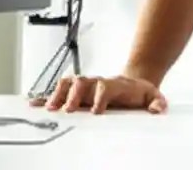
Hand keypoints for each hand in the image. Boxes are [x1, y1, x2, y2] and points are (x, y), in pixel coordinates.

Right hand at [30, 73, 167, 114]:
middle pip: (82, 81)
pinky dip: (46, 97)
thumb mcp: (154, 97)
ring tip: (48, 109)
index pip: (105, 86)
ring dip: (57, 94)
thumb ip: (157, 103)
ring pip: (68, 83)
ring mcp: (86, 87)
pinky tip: (34, 104)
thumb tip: (158, 109)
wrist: (135, 84)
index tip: (96, 111)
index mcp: (115, 85)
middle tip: (68, 110)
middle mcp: (97, 83)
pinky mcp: (77, 93)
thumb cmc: (141, 93)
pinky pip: (59, 91)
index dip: (100, 97)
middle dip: (74, 94)